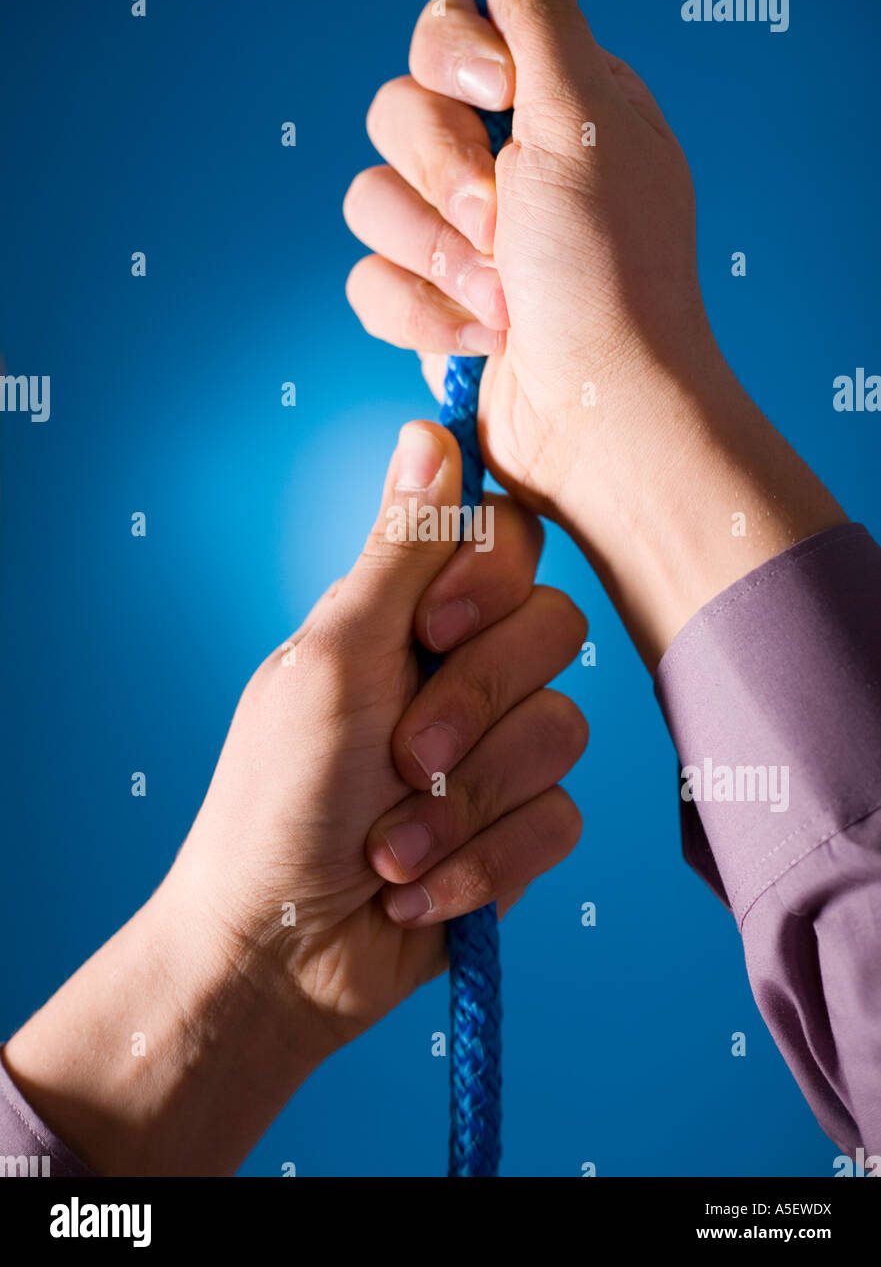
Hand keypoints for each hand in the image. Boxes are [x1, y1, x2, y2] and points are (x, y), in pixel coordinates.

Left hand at [174, 420, 586, 1043]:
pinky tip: (419, 890)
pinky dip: (483, 862)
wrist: (279, 951)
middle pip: (556, 629)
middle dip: (474, 707)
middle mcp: (465, 669)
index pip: (510, 538)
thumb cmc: (280, 793)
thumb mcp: (335, 656)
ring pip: (566, 730)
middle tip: (399, 756)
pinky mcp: (522, 829)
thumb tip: (429, 429)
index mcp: (412, 613)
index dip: (491, 578)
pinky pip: (564, 819)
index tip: (431, 627)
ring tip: (393, 848)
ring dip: (467, 804)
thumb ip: (398, 550)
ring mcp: (498, 751)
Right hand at [343, 0, 844, 664]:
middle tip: (505, 222)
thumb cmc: (609, 272)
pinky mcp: (430, 304)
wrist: (596, 413)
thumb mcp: (582, 120)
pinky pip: (368, 282)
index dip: (453, 56)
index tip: (498, 92)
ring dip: (437, 256)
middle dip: (445, 174)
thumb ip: (541, 16)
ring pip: (368, 200)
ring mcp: (460, 239)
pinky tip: (481, 340)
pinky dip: (422, 315)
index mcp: (547, 105)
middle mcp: (499, 163)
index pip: (448, 30)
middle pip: (394, 111)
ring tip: (502, 300)